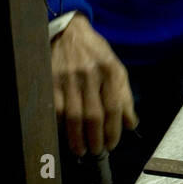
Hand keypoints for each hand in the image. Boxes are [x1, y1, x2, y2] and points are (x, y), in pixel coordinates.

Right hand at [51, 14, 137, 155]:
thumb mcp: (117, 69)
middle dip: (95, 138)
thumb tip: (131, 124)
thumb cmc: (96, 54)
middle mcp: (90, 75)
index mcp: (110, 71)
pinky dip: (61, 125)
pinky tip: (65, 134)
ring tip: (81, 150)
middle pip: (93, 115)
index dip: (113, 130)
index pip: (114, 107)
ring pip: (73, 116)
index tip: (111, 144)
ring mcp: (69, 78)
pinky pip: (56, 109)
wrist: (70, 32)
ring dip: (77, 137)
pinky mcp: (51, 80)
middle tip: (96, 151)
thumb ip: (125, 96)